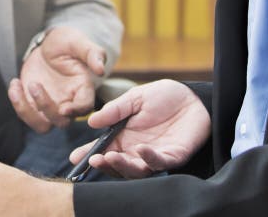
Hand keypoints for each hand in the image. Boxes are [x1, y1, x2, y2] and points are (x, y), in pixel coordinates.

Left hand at [8, 27, 105, 131]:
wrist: (47, 45)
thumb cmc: (66, 42)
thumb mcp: (77, 42)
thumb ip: (92, 53)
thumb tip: (101, 69)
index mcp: (83, 88)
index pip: (85, 107)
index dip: (76, 111)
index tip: (65, 109)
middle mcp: (68, 101)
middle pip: (62, 121)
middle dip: (47, 108)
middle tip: (35, 84)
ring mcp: (51, 105)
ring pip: (43, 126)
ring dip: (28, 112)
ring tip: (19, 85)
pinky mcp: (34, 105)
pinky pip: (26, 115)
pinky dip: (17, 103)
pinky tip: (15, 83)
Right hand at [68, 79, 210, 178]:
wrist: (192, 97)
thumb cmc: (163, 97)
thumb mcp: (135, 98)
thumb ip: (115, 110)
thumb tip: (91, 121)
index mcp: (124, 136)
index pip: (103, 149)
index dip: (88, 154)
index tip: (75, 158)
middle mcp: (136, 150)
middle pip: (117, 165)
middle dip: (104, 164)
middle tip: (93, 160)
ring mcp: (153, 155)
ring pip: (135, 170)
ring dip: (122, 166)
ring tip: (110, 157)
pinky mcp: (172, 156)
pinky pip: (158, 162)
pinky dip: (148, 158)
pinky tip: (140, 149)